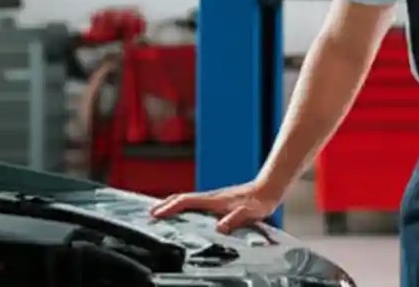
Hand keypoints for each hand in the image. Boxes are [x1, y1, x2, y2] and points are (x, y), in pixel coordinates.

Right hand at [149, 180, 282, 233]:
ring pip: (187, 200)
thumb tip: (218, 228)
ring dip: (173, 204)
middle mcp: (210, 197)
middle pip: (182, 198)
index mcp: (214, 200)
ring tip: (160, 213)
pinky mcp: (217, 201)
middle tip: (150, 213)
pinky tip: (184, 214)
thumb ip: (234, 219)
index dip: (170, 207)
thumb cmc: (258, 202)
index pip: (186, 201)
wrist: (267, 189)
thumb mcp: (249, 213)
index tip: (156, 214)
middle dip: (165, 204)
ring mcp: (213, 198)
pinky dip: (183, 206)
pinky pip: (194, 203)